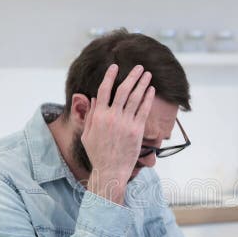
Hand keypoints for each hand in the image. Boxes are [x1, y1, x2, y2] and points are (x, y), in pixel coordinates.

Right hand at [82, 64, 154, 203]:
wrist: (110, 170)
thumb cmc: (97, 153)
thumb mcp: (87, 134)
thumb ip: (90, 115)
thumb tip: (93, 98)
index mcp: (98, 116)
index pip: (104, 90)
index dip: (110, 76)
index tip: (115, 66)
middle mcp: (112, 117)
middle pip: (124, 90)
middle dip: (132, 76)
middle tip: (139, 67)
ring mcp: (125, 123)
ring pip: (136, 98)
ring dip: (143, 84)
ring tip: (148, 74)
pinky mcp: (137, 130)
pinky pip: (144, 110)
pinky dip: (148, 98)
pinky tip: (151, 90)